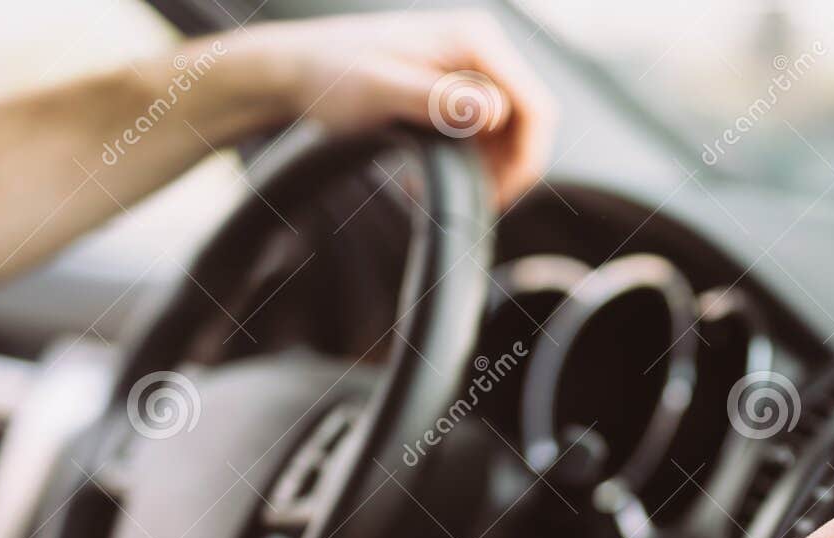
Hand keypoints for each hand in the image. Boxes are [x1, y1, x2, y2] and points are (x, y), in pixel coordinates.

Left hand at [226, 10, 554, 202]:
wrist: (300, 68)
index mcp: (473, 40)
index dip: (526, 159)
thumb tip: (493, 112)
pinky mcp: (457, 86)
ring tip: (447, 190)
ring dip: (489, 168)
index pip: (533, 106)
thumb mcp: (382, 90)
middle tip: (476, 203)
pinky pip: (485, 130)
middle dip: (509, 168)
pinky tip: (436, 174)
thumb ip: (438, 100)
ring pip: (509, 131)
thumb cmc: (333, 76)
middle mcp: (480, 47)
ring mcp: (470, 66)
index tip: (497, 196)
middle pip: (527, 120)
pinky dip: (470, 160)